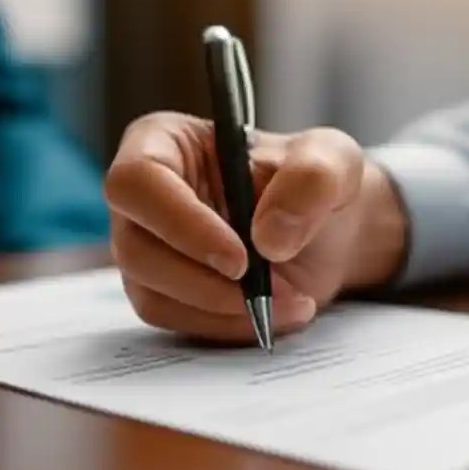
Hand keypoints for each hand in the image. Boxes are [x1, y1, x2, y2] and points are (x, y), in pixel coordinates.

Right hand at [104, 112, 406, 342]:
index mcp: (163, 143)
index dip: (180, 224)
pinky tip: (272, 313)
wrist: (324, 232)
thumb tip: (268, 238)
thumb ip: (311, 180)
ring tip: (289, 301)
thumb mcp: (332, 161)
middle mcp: (141, 199)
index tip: (239, 258)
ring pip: (153, 295)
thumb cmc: (312, 183)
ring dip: (224, 310)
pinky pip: (176, 322)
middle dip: (207, 282)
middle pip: (136, 249)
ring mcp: (144, 249)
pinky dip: (227, 326)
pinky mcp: (161, 292)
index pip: (137, 182)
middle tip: (272, 289)